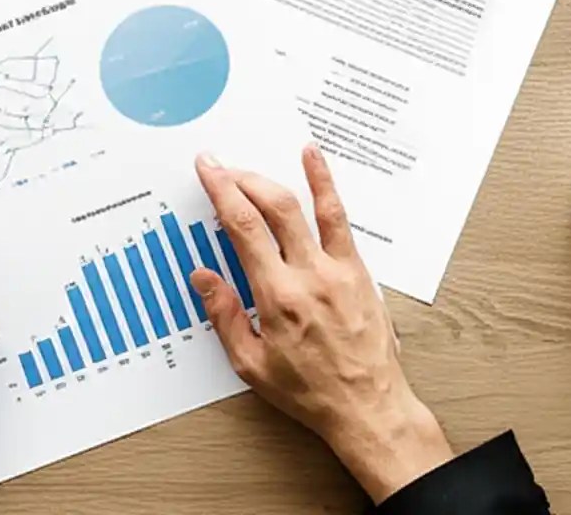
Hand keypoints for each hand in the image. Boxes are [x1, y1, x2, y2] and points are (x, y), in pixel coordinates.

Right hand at [190, 145, 452, 503]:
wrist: (368, 408)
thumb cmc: (312, 392)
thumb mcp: (251, 364)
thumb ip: (224, 315)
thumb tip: (203, 277)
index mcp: (278, 296)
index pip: (243, 227)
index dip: (222, 191)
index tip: (209, 169)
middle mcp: (310, 275)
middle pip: (273, 208)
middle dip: (242, 179)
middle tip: (222, 166)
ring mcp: (339, 270)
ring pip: (307, 207)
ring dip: (280, 178)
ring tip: (258, 162)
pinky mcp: (359, 273)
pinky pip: (340, 221)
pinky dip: (326, 188)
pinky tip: (317, 166)